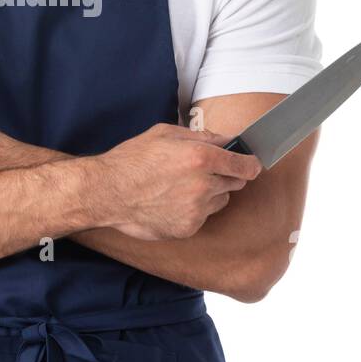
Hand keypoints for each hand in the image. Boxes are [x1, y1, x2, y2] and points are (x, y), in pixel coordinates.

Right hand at [96, 123, 261, 239]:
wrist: (108, 192)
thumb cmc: (133, 160)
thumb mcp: (165, 133)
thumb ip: (200, 137)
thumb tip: (225, 141)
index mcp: (201, 157)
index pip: (245, 165)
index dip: (251, 163)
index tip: (252, 164)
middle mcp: (204, 185)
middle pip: (236, 183)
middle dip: (226, 175)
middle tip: (203, 171)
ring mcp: (196, 209)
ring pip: (220, 201)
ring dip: (210, 194)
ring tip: (181, 187)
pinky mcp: (188, 227)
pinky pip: (202, 216)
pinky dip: (193, 210)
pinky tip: (171, 201)